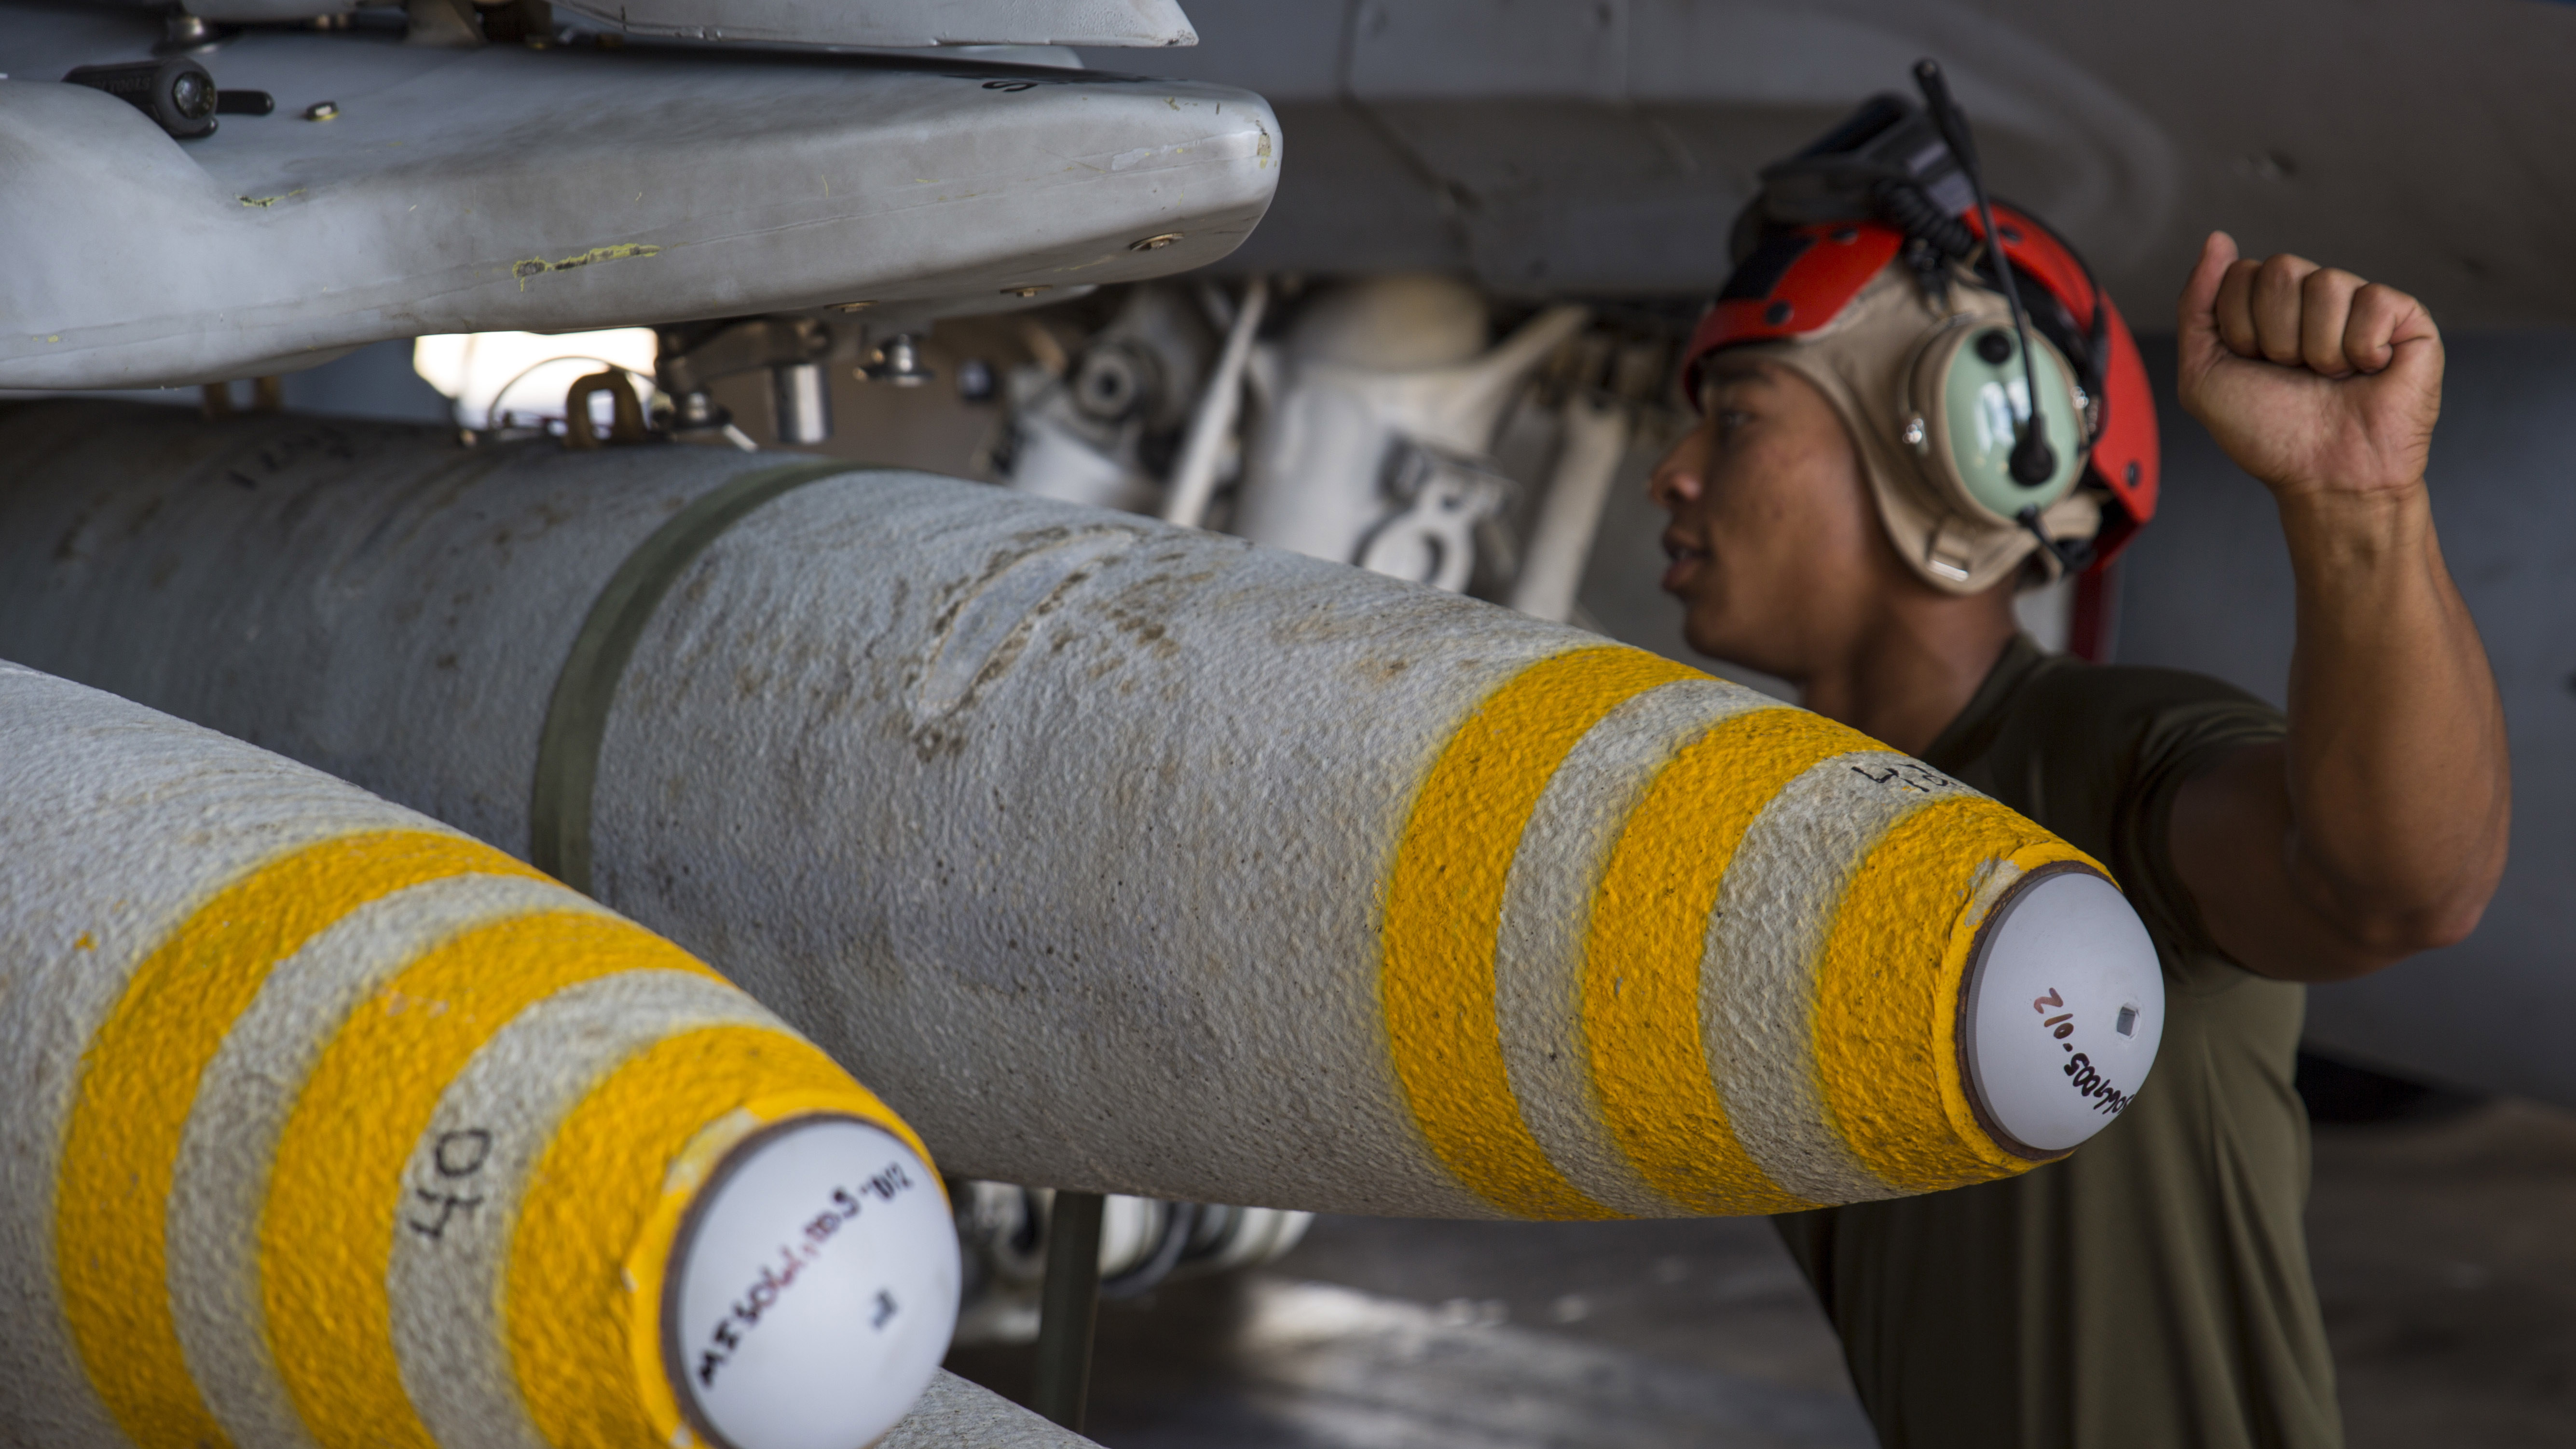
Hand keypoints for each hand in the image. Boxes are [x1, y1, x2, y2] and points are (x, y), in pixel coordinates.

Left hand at [2175, 231, 2442, 501]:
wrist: (2324, 475)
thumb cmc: (2266, 432)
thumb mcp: (2204, 373)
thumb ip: (2196, 305)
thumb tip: (2217, 239)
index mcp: (2267, 308)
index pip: (2240, 274)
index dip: (2238, 328)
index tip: (2253, 366)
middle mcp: (2313, 299)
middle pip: (2280, 269)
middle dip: (2274, 336)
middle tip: (2293, 374)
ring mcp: (2360, 304)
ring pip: (2324, 282)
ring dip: (2316, 347)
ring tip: (2330, 377)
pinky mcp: (2407, 316)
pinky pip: (2372, 300)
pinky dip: (2361, 349)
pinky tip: (2369, 371)